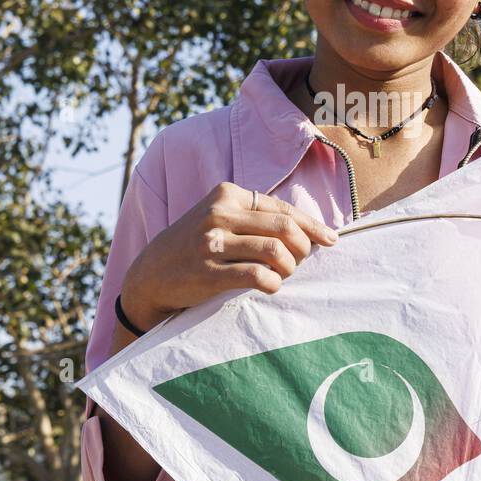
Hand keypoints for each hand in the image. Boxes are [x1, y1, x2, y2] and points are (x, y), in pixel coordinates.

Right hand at [119, 181, 338, 331]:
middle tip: (301, 262)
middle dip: (304, 248)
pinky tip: (270, 286)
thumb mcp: (219, 218)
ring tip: (284, 275)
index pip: (282, 208)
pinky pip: (257, 276)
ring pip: (275, 251)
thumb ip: (254, 217)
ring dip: (289, 267)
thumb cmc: (195, 246)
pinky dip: (273, 283)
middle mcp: (219, 214)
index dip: (312, 225)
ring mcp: (212, 243)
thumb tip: (308, 228)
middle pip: (285, 228)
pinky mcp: (208, 272)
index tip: (331, 239)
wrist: (150, 275)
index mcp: (227, 194)